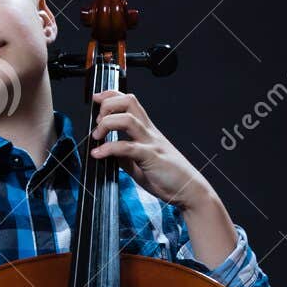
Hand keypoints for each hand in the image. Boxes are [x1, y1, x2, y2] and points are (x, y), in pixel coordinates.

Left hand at [89, 91, 210, 209]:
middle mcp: (149, 132)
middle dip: (107, 105)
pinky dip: (109, 148)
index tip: (97, 99)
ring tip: (97, 136)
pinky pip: (127, 147)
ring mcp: (151, 143)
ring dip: (106, 123)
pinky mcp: (151, 157)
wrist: (190, 191)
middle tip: (97, 121)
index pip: (129, 102)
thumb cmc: (170, 178)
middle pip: (128, 102)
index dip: (111, 96)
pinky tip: (99, 154)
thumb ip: (125, 157)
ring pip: (127, 119)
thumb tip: (109, 153)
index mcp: (147, 131)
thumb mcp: (141, 165)